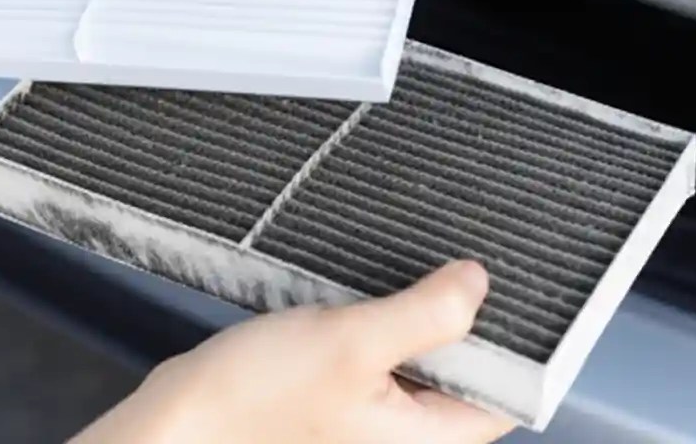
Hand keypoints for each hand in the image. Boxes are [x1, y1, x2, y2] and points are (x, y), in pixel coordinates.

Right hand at [74, 261, 513, 443]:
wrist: (183, 418)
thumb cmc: (256, 397)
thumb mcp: (353, 341)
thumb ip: (428, 313)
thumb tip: (480, 283)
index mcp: (428, 441)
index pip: (508, 392)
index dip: (512, 336)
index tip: (506, 284)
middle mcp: (408, 441)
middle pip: (467, 376)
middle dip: (458, 321)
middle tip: (446, 269)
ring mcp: (375, 425)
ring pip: (425, 366)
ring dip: (417, 323)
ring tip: (402, 285)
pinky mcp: (346, 405)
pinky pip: (387, 364)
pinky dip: (383, 332)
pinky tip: (365, 306)